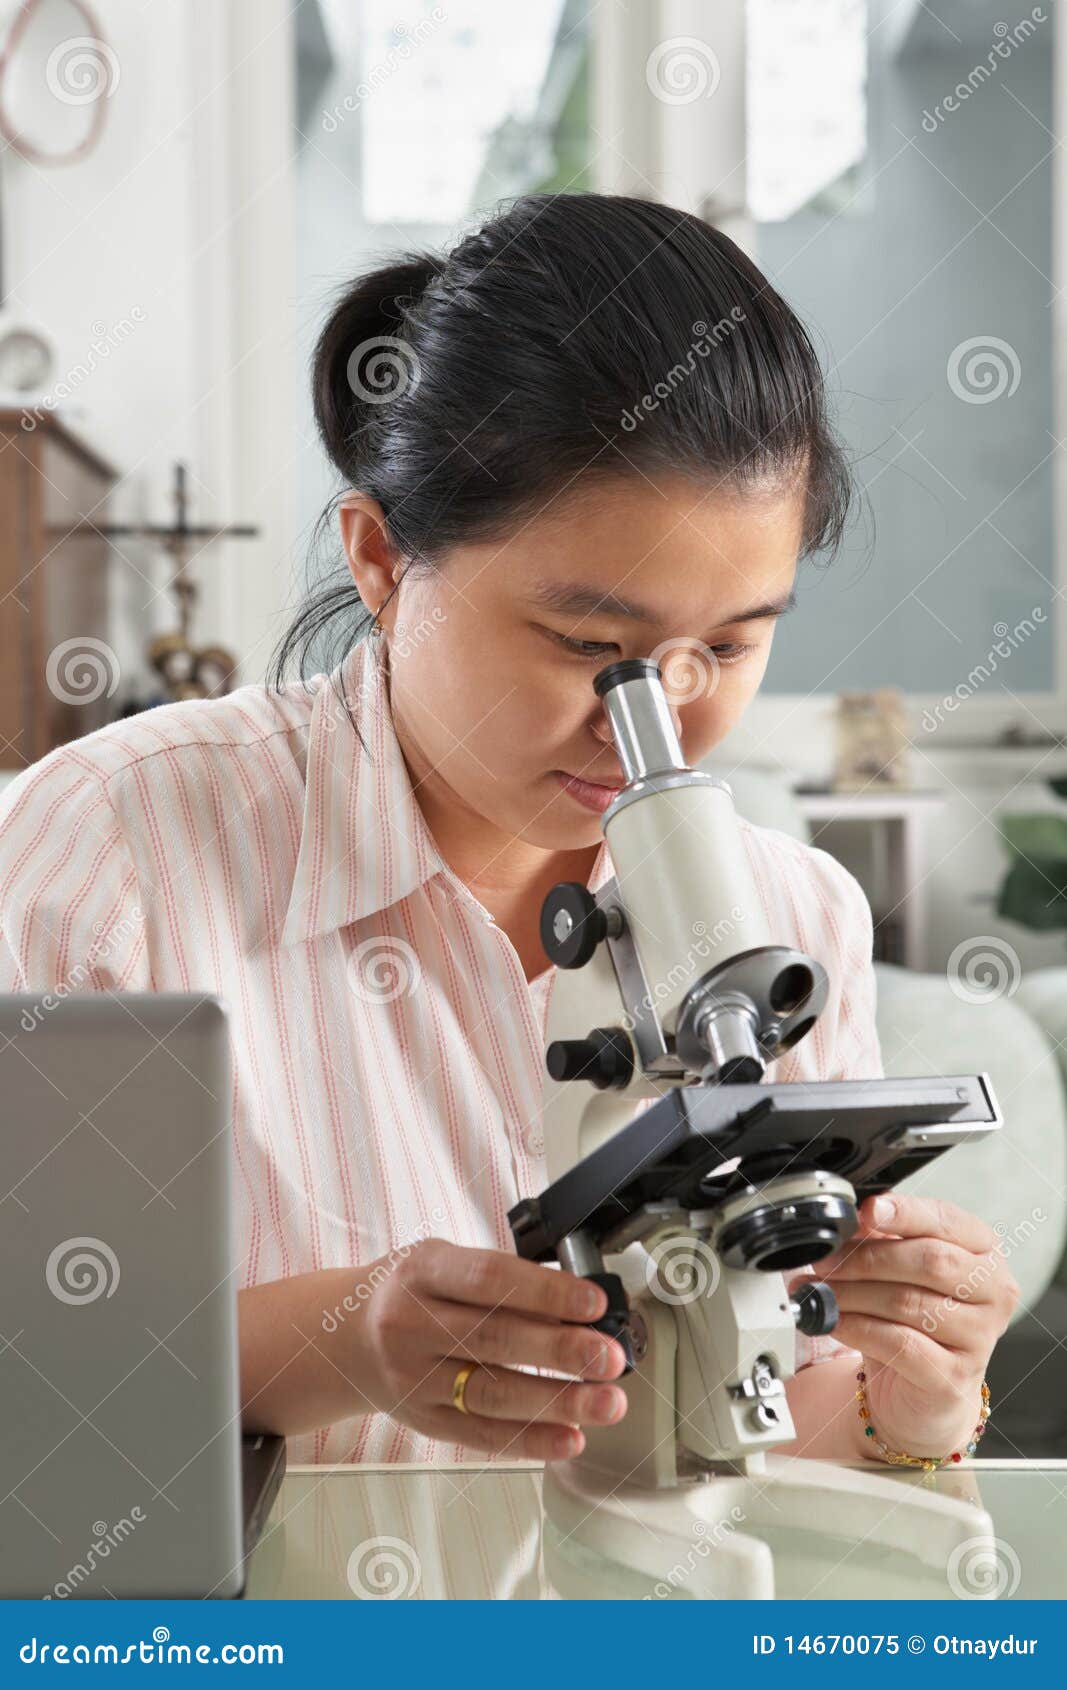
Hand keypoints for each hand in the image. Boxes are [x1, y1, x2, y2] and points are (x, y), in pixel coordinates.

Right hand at [354, 1238, 628, 1459]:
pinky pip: (481, 1435)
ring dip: (558, 1402)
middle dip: (562, 1351)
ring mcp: (413, 1377)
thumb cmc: (409, 1292)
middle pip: (495, 1339)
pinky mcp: (421, 1420)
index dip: (546, 1291)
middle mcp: (411, 1324)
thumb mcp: (442, 1263)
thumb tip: (576, 1308)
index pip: (490, 1279)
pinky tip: (570, 1439)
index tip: (595, 1302)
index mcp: (421, 1271)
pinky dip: (530, 1440)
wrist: (344, 1337)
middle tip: (611, 1357)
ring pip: (493, 1394)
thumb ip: (500, 1281)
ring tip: (607, 1402)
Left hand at [812, 1193, 1018, 1458]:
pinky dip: (857, 1327)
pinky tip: (832, 1320)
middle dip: (867, 1258)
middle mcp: (993, 1291)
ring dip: (852, 1293)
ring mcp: (979, 1337)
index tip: (867, 1210)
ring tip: (818, 1291)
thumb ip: (882, 1237)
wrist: (918, 1390)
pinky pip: (899, 1344)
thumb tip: (852, 1219)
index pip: (947, 1221)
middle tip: (825, 1260)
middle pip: (929, 1261)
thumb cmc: (912, 1318)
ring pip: (909, 1302)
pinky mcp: (954, 1377)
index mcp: (984, 1251)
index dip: (905, 1213)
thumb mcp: (898, 1269)